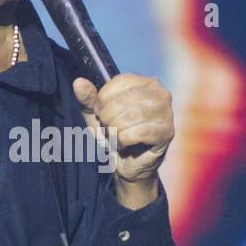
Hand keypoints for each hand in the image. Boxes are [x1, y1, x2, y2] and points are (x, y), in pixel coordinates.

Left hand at [73, 74, 172, 208]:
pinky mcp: (167, 132)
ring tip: (118, 136)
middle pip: (122, 101)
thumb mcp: (96, 115)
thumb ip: (88, 98)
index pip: (118, 82)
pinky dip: (124, 141)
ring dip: (115, 131)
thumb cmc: (115, 134)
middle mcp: (159, 92)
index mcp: (143, 82)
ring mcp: (166, 112)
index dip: (103, 100)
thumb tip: (78, 83)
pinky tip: (127, 144)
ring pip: (130, 117)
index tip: (101, 113)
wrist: (128, 164)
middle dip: (108, 119)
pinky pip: (137, 133)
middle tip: (110, 128)